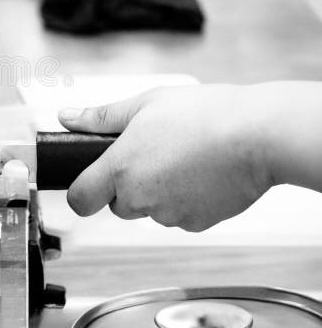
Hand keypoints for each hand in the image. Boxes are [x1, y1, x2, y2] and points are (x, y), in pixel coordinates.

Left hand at [58, 84, 280, 231]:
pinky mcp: (197, 223)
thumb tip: (68, 118)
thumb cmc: (204, 114)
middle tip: (149, 154)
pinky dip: (185, 200)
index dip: (82, 191)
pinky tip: (201, 173)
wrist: (258, 136)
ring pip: (150, 210)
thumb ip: (101, 117)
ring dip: (157, 192)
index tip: (89, 180)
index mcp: (120, 168)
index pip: (80, 199)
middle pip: (117, 204)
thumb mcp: (144, 103)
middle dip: (126, 185)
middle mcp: (140, 197)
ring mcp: (169, 214)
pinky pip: (180, 215)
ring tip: (182, 158)